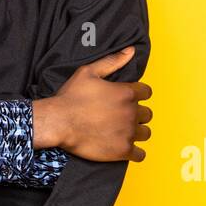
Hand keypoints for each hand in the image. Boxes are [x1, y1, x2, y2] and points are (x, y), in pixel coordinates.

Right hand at [32, 46, 152, 162]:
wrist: (58, 122)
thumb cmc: (71, 97)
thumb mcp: (88, 72)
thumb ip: (112, 61)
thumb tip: (130, 51)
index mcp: (126, 93)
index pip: (147, 92)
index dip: (137, 94)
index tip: (127, 99)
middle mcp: (131, 112)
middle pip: (147, 114)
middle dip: (137, 114)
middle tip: (121, 116)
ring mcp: (128, 132)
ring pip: (146, 133)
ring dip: (137, 132)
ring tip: (123, 132)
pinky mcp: (122, 150)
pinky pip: (140, 155)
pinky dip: (135, 152)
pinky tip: (125, 148)